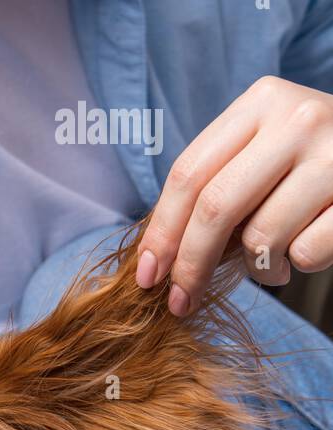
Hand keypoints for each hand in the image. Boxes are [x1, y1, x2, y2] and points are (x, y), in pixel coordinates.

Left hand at [137, 77, 332, 314]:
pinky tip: (307, 248)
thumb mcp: (263, 152)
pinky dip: (298, 265)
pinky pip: (305, 253)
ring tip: (272, 261)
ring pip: (261, 236)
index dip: (161, 231)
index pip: (189, 173)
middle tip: (180, 301)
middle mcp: (298, 118)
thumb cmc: (307, 166)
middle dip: (190, 264)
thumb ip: (217, 183)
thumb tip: (157, 257)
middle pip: (215, 207)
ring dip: (256, 268)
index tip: (147, 275)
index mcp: (262, 101)